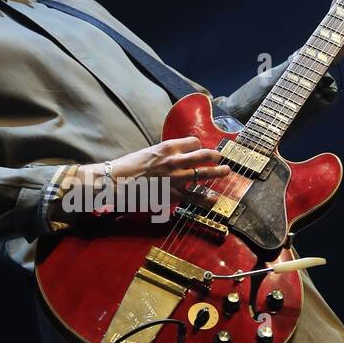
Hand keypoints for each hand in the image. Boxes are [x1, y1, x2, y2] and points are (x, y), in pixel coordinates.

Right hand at [85, 137, 228, 202]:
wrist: (117, 182)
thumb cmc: (128, 167)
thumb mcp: (148, 153)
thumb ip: (163, 155)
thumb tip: (172, 158)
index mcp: (167, 146)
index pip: (192, 142)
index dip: (197, 146)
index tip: (198, 150)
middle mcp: (175, 160)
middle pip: (203, 155)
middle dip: (215, 156)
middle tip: (220, 157)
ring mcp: (176, 177)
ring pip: (204, 173)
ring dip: (218, 172)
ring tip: (226, 171)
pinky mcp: (174, 194)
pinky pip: (195, 197)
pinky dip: (206, 199)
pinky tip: (213, 200)